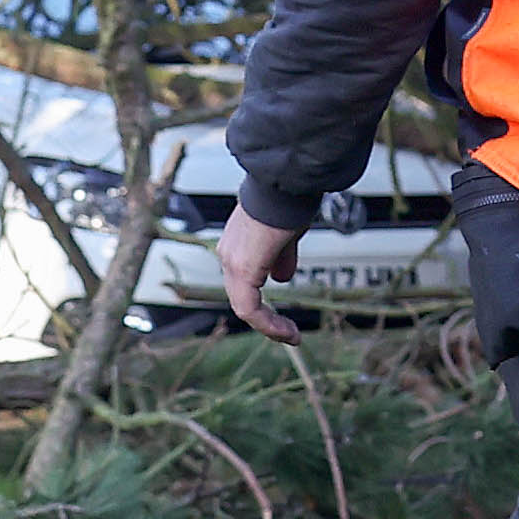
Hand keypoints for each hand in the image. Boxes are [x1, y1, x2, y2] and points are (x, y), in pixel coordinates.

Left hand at [217, 206, 301, 339]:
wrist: (286, 182)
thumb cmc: (287, 200)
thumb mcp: (286, 234)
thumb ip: (281, 256)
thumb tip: (282, 275)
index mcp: (237, 245)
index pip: (244, 284)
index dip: (263, 305)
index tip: (285, 319)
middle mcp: (228, 253)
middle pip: (242, 297)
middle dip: (267, 319)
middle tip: (288, 333)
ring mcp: (232, 260)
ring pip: (244, 305)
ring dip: (269, 325)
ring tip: (289, 336)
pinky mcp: (242, 268)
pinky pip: (249, 307)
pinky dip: (268, 323)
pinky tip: (287, 331)